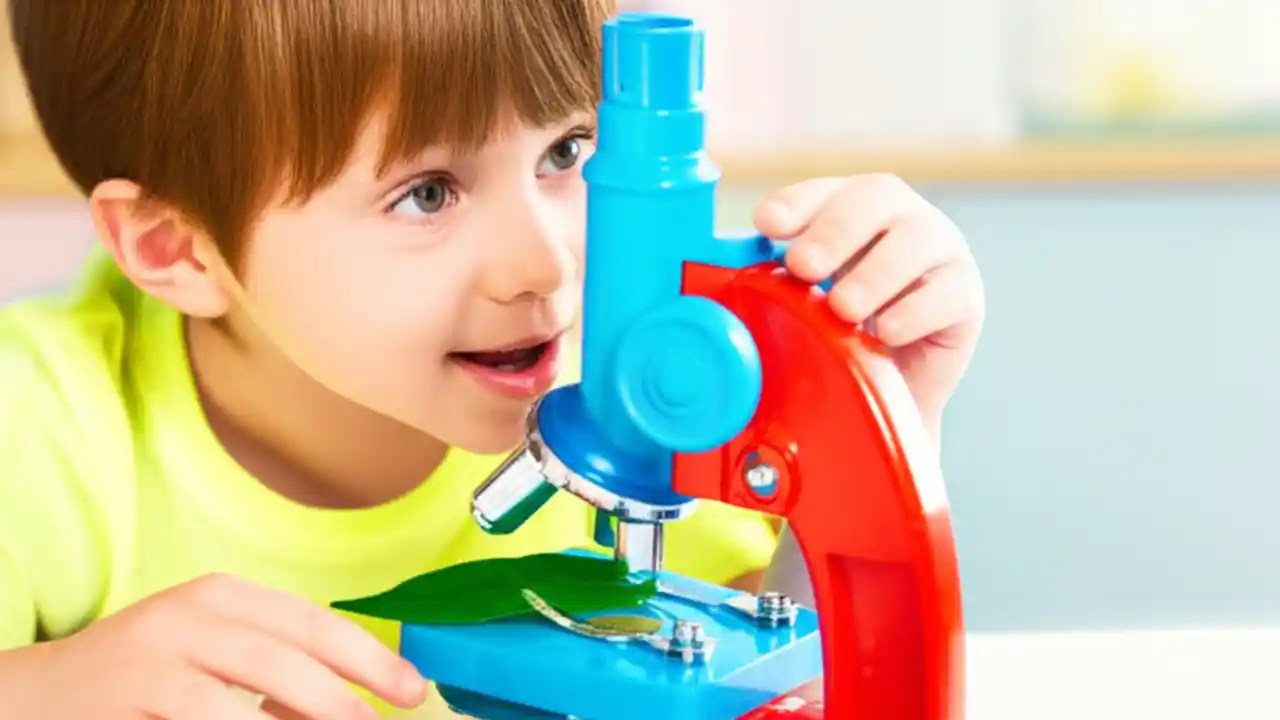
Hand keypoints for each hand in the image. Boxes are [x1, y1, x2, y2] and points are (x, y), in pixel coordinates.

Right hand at [0, 573, 428, 718]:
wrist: (39, 695)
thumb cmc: (146, 680)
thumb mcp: (214, 660)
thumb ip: (278, 678)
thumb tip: (352, 705)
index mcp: (225, 595)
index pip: (313, 622)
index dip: (368, 656)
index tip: (412, 689)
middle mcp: (194, 612)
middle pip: (291, 652)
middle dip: (348, 692)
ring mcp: (159, 652)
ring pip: (254, 686)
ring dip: (309, 716)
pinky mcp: (135, 691)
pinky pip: (208, 716)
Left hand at [755, 174, 984, 432]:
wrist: (886, 399)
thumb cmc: (837, 341)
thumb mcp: (800, 308)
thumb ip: (772, 286)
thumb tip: (714, 284)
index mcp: (850, 212)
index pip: (823, 192)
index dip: (796, 203)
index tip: (766, 225)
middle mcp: (899, 219)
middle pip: (875, 197)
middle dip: (835, 229)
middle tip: (804, 264)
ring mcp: (939, 252)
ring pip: (916, 239)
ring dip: (873, 272)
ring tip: (842, 307)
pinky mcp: (966, 297)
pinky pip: (947, 293)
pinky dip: (913, 311)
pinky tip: (885, 331)